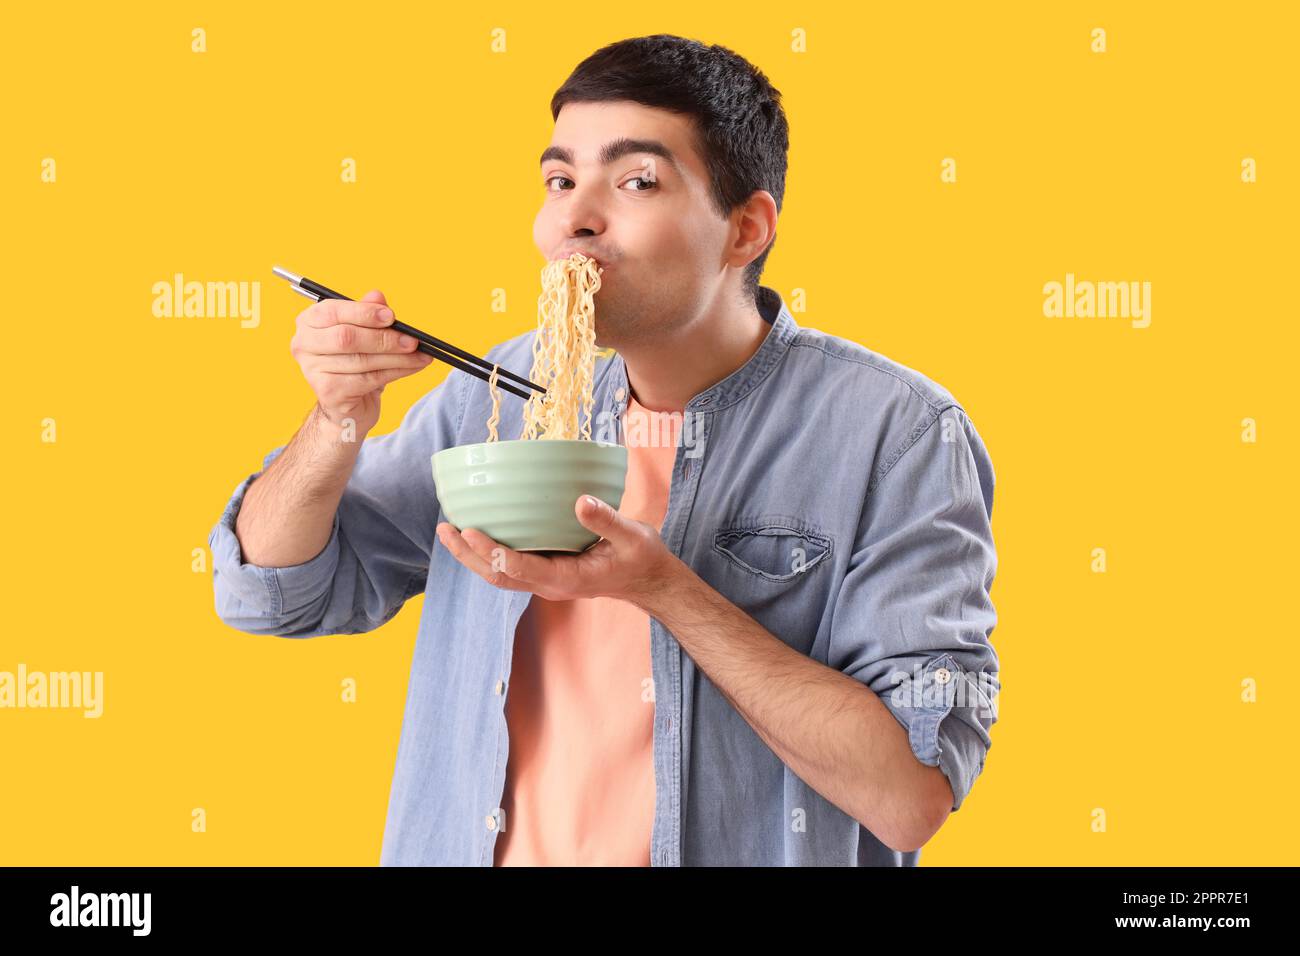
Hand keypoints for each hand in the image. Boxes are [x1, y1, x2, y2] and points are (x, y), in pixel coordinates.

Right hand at [290, 290, 434, 434]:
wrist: (347, 405)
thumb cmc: (353, 362)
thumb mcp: (362, 333)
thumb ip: (368, 313)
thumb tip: (378, 297)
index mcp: (309, 321)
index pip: (333, 311)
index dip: (364, 313)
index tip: (391, 316)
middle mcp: (304, 344)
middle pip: (347, 337)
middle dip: (384, 338)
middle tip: (412, 340)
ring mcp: (312, 370)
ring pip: (362, 360)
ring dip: (398, 357)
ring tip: (421, 355)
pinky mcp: (329, 392)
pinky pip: (368, 379)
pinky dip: (396, 372)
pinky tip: (413, 367)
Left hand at [436, 494, 680, 606]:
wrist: (650, 580)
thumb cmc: (642, 558)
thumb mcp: (632, 536)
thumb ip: (606, 520)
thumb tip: (580, 500)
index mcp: (567, 579)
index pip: (520, 568)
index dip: (493, 551)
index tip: (471, 531)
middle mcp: (550, 584)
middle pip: (498, 576)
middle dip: (469, 554)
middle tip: (445, 527)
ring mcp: (546, 580)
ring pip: (500, 574)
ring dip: (472, 555)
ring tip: (449, 529)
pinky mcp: (547, 570)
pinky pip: (511, 565)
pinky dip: (489, 551)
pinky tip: (478, 531)